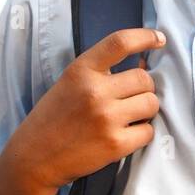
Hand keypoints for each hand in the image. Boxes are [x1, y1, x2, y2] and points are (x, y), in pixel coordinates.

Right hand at [0, 27, 164, 194]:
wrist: (34, 157)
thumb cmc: (54, 118)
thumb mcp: (72, 84)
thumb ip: (103, 72)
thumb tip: (146, 66)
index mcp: (81, 70)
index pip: (120, 42)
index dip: (145, 37)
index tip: (159, 38)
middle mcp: (95, 91)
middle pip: (145, 79)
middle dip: (143, 88)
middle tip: (129, 98)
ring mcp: (106, 118)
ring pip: (151, 104)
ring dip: (145, 110)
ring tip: (127, 117)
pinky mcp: (115, 144)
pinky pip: (148, 131)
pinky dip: (141, 133)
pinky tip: (124, 135)